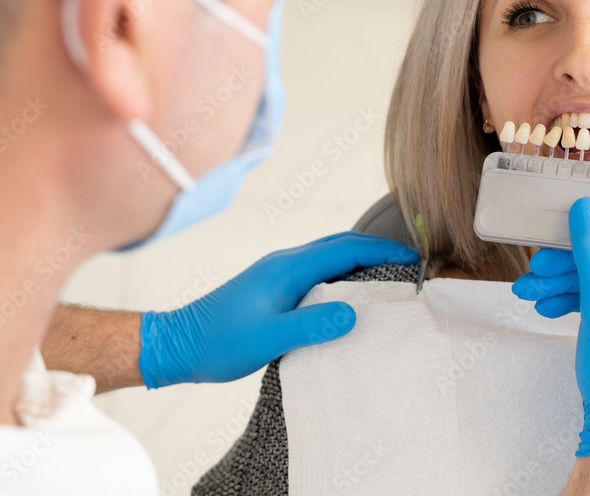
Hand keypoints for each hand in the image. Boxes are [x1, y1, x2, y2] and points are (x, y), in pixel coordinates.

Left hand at [138, 232, 419, 387]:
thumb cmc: (218, 342)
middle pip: (340, 245)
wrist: (177, 345)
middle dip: (376, 250)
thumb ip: (312, 326)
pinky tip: (349, 296)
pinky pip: (317, 271)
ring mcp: (278, 273)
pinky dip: (342, 274)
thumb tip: (353, 315)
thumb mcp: (268, 338)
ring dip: (359, 260)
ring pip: (328, 256)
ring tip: (388, 278)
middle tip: (408, 265)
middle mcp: (284, 262)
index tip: (412, 259)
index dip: (381, 251)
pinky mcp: (273, 286)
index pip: (344, 249)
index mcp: (287, 268)